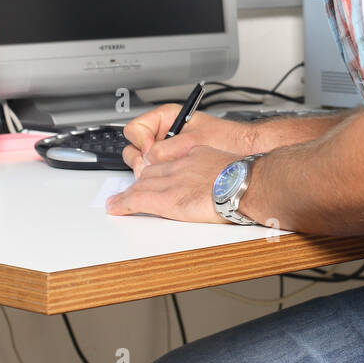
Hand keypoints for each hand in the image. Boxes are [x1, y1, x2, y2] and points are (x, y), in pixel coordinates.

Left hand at [106, 144, 241, 222]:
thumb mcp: (232, 165)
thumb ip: (222, 171)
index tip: (152, 175)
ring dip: (127, 194)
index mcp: (197, 155)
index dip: (156, 169)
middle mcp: (181, 165)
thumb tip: (228, 185)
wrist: (248, 184)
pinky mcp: (168, 199)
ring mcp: (173, 181)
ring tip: (117, 202)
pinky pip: (138, 200)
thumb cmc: (247, 179)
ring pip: (141, 184)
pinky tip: (115, 207)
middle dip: (138, 181)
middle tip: (130, 191)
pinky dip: (124, 204)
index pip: (169, 160)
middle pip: (151, 171)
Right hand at [119, 104, 252, 172]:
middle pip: (134, 147)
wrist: (246, 151)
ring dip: (148, 171)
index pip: (136, 128)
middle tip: (151, 168)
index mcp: (166, 118)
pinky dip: (159, 179)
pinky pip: (157, 173)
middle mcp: (164, 134)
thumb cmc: (228, 139)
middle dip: (140, 159)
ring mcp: (168, 151)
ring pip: (144, 163)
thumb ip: (168, 149)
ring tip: (163, 176)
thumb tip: (148, 160)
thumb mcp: (194, 141)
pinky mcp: (174, 166)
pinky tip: (171, 182)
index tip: (149, 151)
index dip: (140, 141)